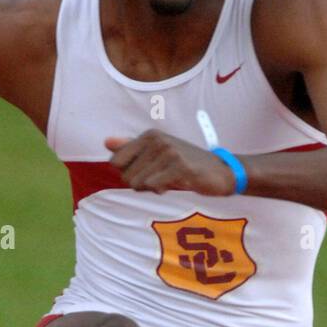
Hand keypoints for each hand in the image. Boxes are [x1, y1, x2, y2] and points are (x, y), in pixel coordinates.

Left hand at [105, 129, 236, 195]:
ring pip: (138, 183)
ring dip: (152, 189)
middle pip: (126, 176)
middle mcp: (156, 139)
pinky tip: (175, 184)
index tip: (146, 173)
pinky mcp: (179, 165)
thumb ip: (131, 147)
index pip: (115, 162)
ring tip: (168, 181)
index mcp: (148, 135)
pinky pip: (154, 186)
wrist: (220, 171)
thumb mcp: (157, 153)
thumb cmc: (186, 164)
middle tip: (160, 179)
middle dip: (140, 184)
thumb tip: (106, 142)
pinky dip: (162, 191)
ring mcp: (168, 151)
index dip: (128, 174)